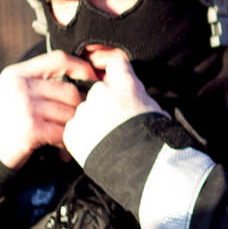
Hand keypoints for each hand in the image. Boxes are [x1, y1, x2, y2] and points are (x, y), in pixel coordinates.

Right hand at [0, 51, 95, 169]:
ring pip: (69, 113)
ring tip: (65, 135)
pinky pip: (63, 133)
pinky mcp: (30, 130)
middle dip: (78, 108)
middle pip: (69, 91)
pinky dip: (65, 142)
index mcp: (17, 73)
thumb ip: (41, 80)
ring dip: (72, 127)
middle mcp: (19, 87)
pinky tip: (59, 147)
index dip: (81, 67)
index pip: (59, 59)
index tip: (93, 79)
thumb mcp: (16, 91)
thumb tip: (85, 74)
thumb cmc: (8, 119)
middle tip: (76, 120)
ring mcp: (24, 107)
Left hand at [63, 48, 165, 165]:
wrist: (142, 165)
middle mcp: (101, 91)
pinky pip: (74, 129)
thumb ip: (137, 97)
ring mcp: (84, 110)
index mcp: (125, 83)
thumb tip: (134, 98)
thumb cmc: (155, 139)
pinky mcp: (72, 130)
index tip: (113, 77)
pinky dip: (82, 138)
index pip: (116, 63)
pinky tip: (97, 148)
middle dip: (103, 104)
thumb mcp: (154, 109)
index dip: (114, 70)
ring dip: (92, 122)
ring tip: (107, 141)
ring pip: (84, 112)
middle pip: (97, 91)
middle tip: (114, 122)